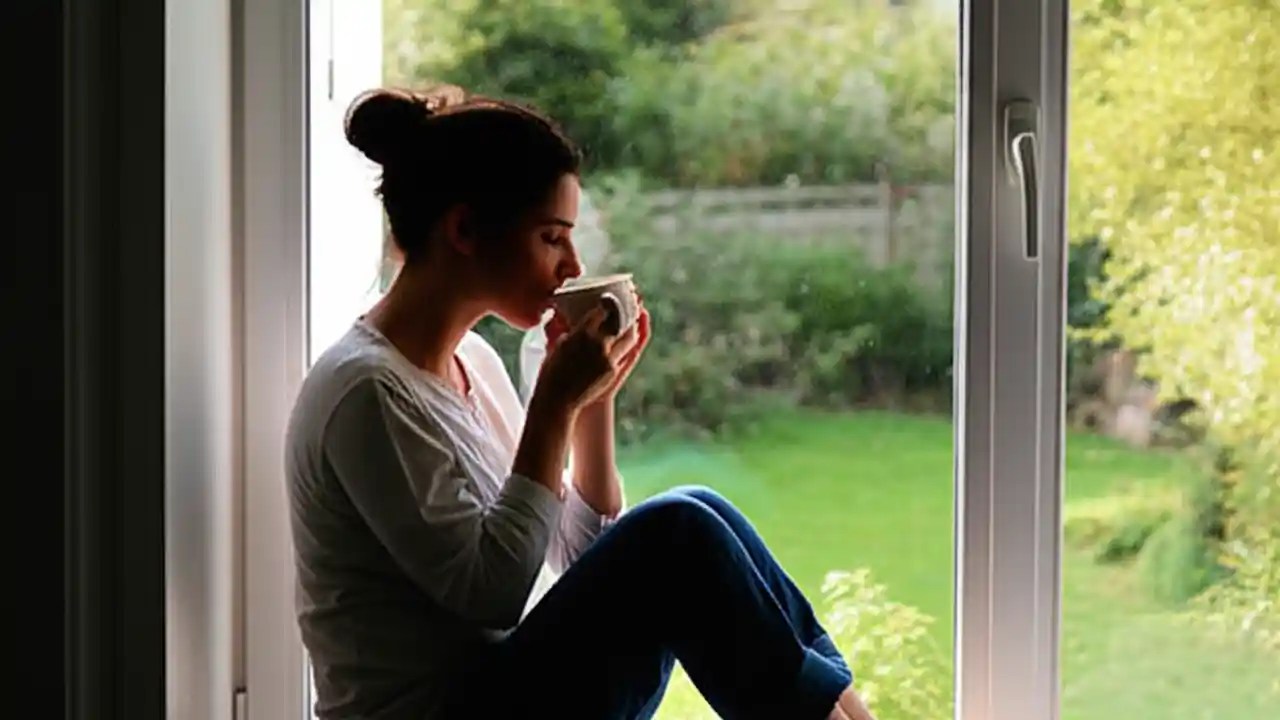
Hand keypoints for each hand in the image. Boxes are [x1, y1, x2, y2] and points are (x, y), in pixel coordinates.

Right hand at [533, 300, 641, 414]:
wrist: (557, 400)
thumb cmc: (551, 372)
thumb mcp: (556, 345)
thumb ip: (568, 330)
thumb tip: (570, 318)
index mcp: (581, 334)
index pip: (601, 311)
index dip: (608, 303)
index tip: (609, 299)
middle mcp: (598, 344)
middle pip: (621, 321)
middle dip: (626, 311)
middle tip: (630, 303)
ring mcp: (608, 359)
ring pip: (630, 337)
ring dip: (632, 327)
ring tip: (633, 321)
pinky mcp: (613, 372)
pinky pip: (625, 353)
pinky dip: (627, 345)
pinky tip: (627, 341)